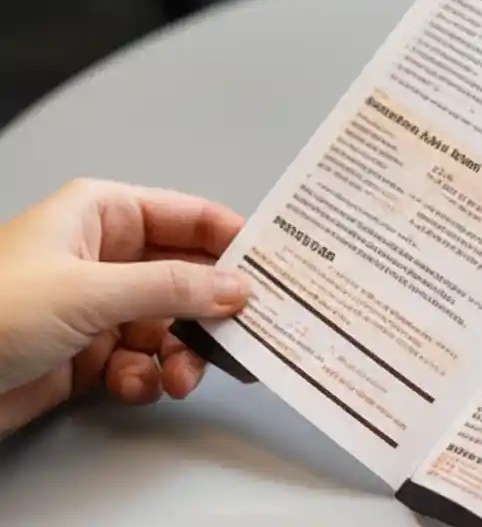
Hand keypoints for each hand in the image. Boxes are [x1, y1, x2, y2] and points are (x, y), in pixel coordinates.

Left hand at [0, 179, 252, 438]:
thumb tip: (235, 285)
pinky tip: (135, 386)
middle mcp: (105, 256)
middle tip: (241, 336)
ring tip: (180, 376)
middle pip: (188, 278)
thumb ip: (171, 287)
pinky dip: (148, 378)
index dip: (234, 241)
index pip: (189, 217)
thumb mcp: (90, 291)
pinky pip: (144, 361)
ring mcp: (98, 306)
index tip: (274, 270)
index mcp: (102, 215)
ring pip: (172, 325)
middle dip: (211, 312)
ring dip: (182, 355)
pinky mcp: (88, 354)